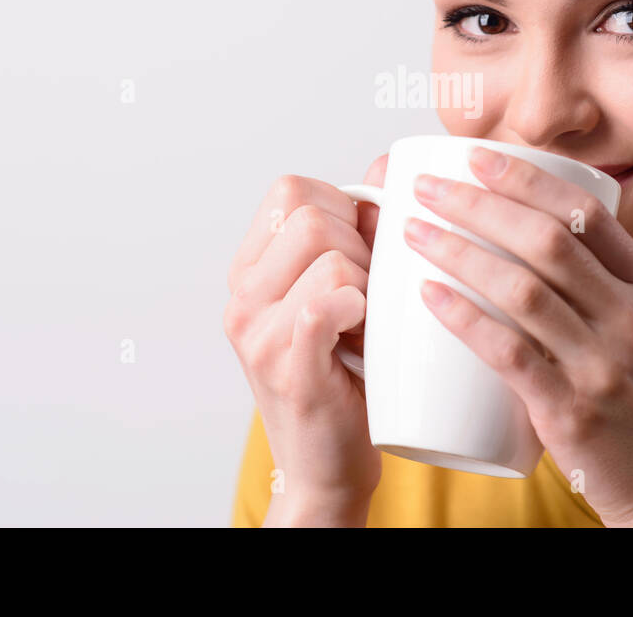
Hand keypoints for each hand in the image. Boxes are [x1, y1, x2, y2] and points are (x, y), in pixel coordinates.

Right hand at [224, 154, 389, 517]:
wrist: (328, 467)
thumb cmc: (348, 376)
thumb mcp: (348, 291)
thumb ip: (359, 231)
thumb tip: (390, 165)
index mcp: (250, 270)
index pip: (292, 189)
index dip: (343, 208)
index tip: (364, 252)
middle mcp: (241, 295)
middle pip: (310, 212)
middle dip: (360, 243)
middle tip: (371, 292)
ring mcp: (257, 331)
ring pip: (328, 251)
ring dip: (367, 278)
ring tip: (368, 317)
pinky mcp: (287, 365)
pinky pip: (326, 301)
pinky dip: (356, 306)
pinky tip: (362, 330)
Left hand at [402, 146, 632, 527]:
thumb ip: (605, 291)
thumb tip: (533, 244)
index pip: (587, 213)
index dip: (526, 179)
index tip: (477, 157)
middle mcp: (632, 317)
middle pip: (546, 239)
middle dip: (479, 204)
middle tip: (426, 188)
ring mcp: (604, 364)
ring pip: (522, 288)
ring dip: (459, 252)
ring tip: (412, 232)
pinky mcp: (573, 411)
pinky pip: (509, 352)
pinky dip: (464, 319)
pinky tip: (428, 297)